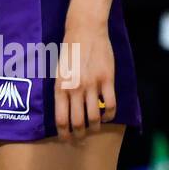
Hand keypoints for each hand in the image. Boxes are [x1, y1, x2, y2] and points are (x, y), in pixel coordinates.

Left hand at [54, 18, 116, 140]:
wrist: (85, 30)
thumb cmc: (69, 50)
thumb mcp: (58, 70)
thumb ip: (61, 89)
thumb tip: (63, 110)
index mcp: (60, 87)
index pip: (61, 119)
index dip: (64, 133)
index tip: (66, 139)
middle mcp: (75, 89)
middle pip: (78, 122)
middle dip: (79, 134)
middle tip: (80, 137)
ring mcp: (92, 85)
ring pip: (94, 117)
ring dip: (94, 126)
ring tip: (94, 127)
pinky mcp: (107, 80)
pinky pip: (110, 105)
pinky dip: (109, 115)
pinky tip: (106, 115)